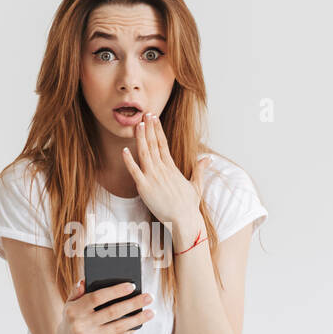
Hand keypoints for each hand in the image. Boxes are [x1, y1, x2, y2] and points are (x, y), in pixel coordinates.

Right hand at [55, 279, 153, 333]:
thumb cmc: (73, 320)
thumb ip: (77, 293)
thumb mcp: (70, 304)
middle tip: (149, 297)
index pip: (97, 298)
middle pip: (112, 312)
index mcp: (74, 310)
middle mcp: (81, 325)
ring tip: (151, 312)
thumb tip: (84, 281)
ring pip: (118, 326)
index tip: (132, 286)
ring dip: (137, 319)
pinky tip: (139, 324)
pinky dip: (129, 330)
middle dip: (133, 304)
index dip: (115, 291)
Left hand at [120, 112, 209, 229]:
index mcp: (172, 168)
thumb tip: (207, 159)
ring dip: (140, 138)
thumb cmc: (188, 206)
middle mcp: (162, 170)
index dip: (157, 130)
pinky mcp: (145, 187)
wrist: (184, 219)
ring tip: (137, 124)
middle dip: (149, 128)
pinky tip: (124, 150)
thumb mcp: (196, 185)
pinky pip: (135, 171)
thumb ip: (199, 170)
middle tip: (145, 114)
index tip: (154, 118)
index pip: (163, 144)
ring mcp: (153, 178)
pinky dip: (129, 160)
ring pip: (144, 153)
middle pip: (153, 144)